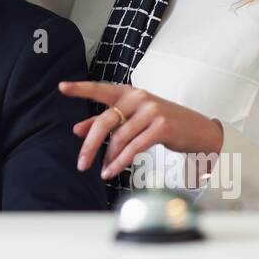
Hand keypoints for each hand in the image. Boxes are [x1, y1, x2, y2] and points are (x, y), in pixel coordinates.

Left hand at [59, 81, 223, 179]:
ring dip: (108, 158)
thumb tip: (77, 129)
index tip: (61, 87)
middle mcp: (138, 97)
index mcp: (128, 92)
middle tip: (81, 162)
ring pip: (119, 138)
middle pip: (105, 121)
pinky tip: (111, 171)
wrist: (196, 130)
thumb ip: (105, 122)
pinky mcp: (161, 127)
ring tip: (101, 170)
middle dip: (91, 144)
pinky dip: (120, 161)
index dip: (80, 88)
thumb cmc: (160, 122)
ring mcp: (151, 111)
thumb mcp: (132, 117)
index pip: (100, 89)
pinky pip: (134, 147)